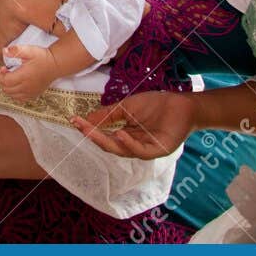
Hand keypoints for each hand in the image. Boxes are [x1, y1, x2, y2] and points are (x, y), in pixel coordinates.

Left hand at [0, 45, 56, 99]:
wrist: (56, 64)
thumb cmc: (43, 57)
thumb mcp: (29, 50)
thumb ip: (16, 50)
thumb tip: (4, 51)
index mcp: (24, 76)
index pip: (5, 81)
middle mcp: (26, 87)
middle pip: (7, 89)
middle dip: (2, 80)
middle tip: (5, 71)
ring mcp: (31, 92)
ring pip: (12, 95)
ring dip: (7, 87)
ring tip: (10, 77)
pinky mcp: (34, 94)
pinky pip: (20, 99)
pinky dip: (14, 94)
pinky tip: (16, 85)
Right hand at [72, 90, 196, 158]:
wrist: (182, 104)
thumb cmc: (155, 104)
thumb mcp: (127, 107)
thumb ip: (108, 114)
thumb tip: (85, 119)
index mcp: (125, 136)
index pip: (104, 136)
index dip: (89, 130)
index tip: (74, 121)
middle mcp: (133, 145)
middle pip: (110, 146)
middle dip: (94, 136)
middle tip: (80, 127)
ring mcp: (146, 149)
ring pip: (123, 151)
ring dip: (108, 141)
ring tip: (94, 132)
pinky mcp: (158, 150)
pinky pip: (140, 151)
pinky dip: (129, 143)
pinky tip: (120, 134)